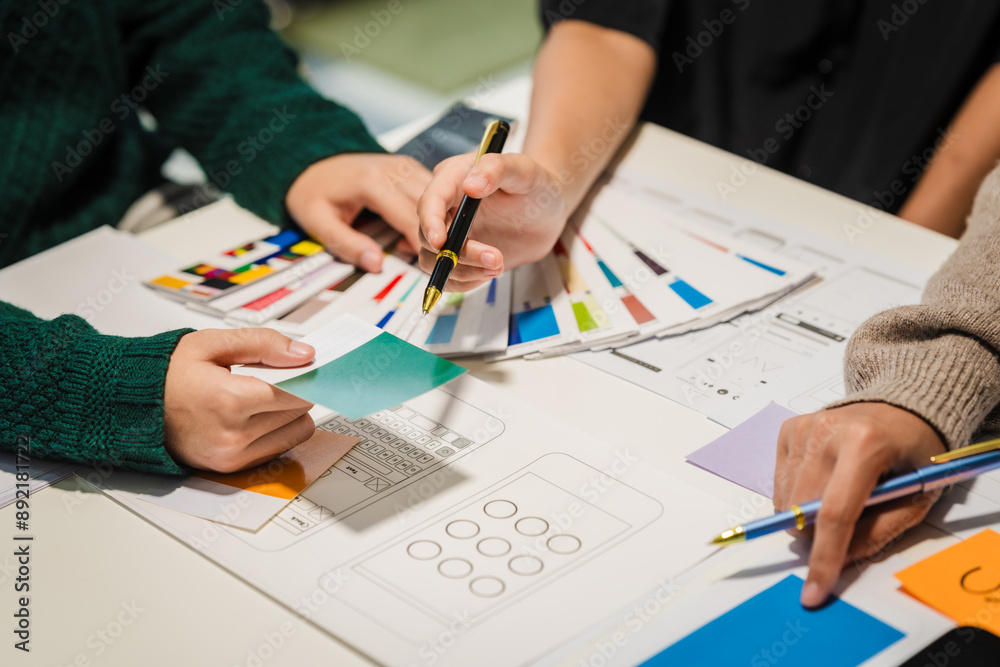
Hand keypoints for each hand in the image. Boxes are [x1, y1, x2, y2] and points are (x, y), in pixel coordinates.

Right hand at [164, 329, 316, 472]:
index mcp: (229, 400)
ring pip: (295, 434)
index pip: (296, 395)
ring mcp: (231, 455)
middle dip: (296, 393)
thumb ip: (264, 344)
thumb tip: (303, 354)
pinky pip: (277, 449)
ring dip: (288, 415)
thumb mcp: (213, 343)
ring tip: (262, 398)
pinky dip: (275, 432)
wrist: (135, 404)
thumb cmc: (168, 373)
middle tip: (275, 379)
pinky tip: (253, 416)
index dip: (304, 378)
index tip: (303, 369)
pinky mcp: (230, 467)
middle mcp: (232, 435)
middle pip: (299, 414)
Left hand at [286, 153, 431, 272]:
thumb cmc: (314, 190)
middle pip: (430, 207)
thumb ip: (347, 245)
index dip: (422, 245)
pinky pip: (433, 190)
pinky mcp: (408, 167)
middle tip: (430, 259)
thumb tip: (375, 264)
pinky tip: (425, 228)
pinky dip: (435, 211)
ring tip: (429, 245)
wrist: (312, 161)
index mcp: (372, 182)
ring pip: (438, 196)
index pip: (410, 218)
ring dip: (439, 222)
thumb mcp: (318, 223)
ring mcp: (403, 165)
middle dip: (435, 235)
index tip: (426, 265)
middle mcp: (393, 168)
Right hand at [417, 152, 569, 290]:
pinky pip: (448, 276)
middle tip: (495, 258)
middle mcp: (445, 206)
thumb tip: (472, 185)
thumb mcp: (523, 170)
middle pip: (428, 236)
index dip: (430, 222)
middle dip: (457, 253)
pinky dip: (465, 282)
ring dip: (462, 271)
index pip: (430, 201)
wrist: (547, 211)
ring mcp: (450, 233)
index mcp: (453, 178)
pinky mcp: (459, 255)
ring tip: (498, 266)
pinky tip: (489, 273)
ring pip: (433, 260)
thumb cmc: (535, 184)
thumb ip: (497, 169)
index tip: (441, 242)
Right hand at [773, 403, 945, 607]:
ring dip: (809, 512)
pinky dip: (799, 493)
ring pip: (787, 501)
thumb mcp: (917, 495)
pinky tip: (825, 477)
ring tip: (841, 491)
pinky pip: (779, 483)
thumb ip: (880, 531)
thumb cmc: (913, 452)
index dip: (825, 557)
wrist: (900, 408)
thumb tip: (840, 560)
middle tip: (851, 519)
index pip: (836, 512)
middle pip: (805, 510)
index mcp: (866, 444)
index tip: (813, 591)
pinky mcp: (789, 429)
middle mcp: (828, 431)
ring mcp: (803, 428)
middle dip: (821, 532)